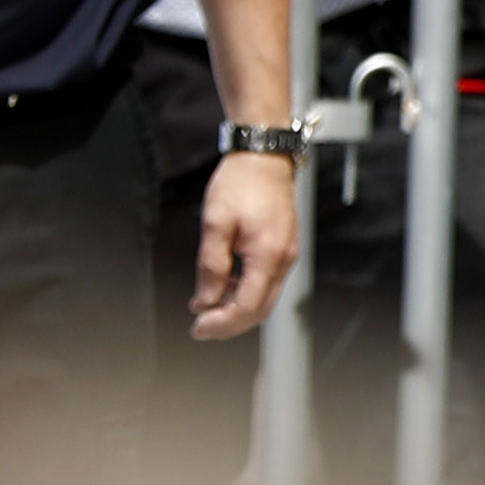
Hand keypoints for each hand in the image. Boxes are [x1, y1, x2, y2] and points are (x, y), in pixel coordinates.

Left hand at [192, 150, 298, 340]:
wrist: (263, 157)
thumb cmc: (241, 182)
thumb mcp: (214, 224)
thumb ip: (210, 266)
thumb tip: (206, 299)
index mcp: (268, 254)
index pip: (247, 307)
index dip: (221, 323)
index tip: (198, 326)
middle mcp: (283, 258)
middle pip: (260, 309)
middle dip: (229, 323)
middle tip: (201, 325)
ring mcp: (287, 254)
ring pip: (264, 298)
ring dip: (236, 308)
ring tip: (208, 304)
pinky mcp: (284, 248)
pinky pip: (267, 282)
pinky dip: (246, 292)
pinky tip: (226, 285)